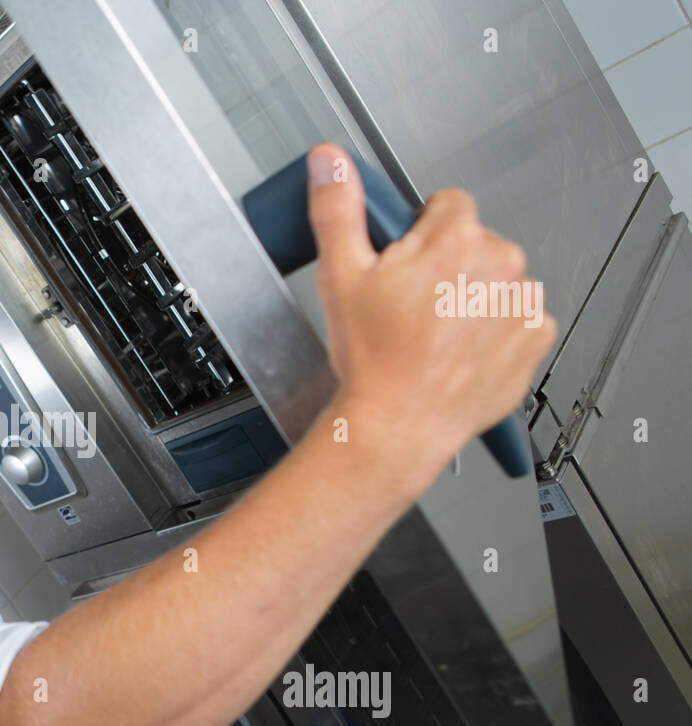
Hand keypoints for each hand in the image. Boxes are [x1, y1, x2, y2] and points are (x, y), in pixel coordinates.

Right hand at [306, 142, 556, 479]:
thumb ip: (338, 208)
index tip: (403, 267)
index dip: (418, 233)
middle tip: (410, 306)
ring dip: (472, 297)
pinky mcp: (534, 339)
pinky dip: (494, 331)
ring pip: (494, 280)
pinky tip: (460, 351)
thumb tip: (330, 160)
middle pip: (473, 242)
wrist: (398, 425)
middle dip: (446, 266)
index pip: (447, 204)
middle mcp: (501, 263)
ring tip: (433, 334)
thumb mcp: (340, 276)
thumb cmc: (373, 360)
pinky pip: (516, 319)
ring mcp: (523, 303)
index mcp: (455, 238)